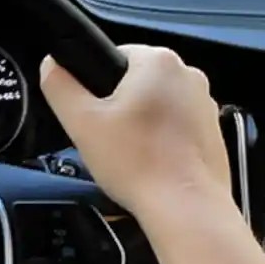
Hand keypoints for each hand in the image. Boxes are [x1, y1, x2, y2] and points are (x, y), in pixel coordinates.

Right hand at [40, 45, 229, 215]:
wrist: (185, 208)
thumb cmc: (138, 163)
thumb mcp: (82, 123)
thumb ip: (60, 86)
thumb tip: (51, 66)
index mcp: (159, 61)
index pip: (116, 56)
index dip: (98, 86)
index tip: (95, 115)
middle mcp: (189, 75)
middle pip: (138, 82)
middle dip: (121, 107)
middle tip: (110, 138)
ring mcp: (206, 104)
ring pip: (158, 105)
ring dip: (143, 124)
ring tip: (132, 155)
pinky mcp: (213, 132)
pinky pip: (178, 127)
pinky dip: (164, 141)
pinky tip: (153, 163)